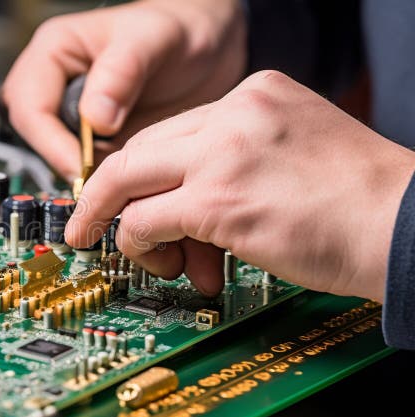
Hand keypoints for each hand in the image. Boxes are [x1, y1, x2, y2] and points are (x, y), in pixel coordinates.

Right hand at [1, 0, 246, 180]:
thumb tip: (95, 119)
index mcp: (53, 52)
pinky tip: (129, 180)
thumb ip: (122, 72)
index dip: (52, 144)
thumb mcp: (153, 40)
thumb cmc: (178, 30)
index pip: (31, 108)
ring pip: (58, 157)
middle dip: (65, 161)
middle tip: (99, 184)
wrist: (209, 48)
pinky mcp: (93, 139)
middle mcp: (54, 85)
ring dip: (85, 174)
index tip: (81, 168)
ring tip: (121, 182)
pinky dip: (103, 180)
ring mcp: (72, 115)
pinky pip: (86, 167)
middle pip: (35, 137)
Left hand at [65, 71, 414, 301]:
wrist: (405, 225)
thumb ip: (234, 163)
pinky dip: (138, 243)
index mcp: (255, 96)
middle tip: (92, 222)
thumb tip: (178, 205)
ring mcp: (224, 151)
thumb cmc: (358, 204)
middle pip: (140, 146)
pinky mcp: (218, 198)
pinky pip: (145, 219)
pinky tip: (158, 263)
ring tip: (130, 251)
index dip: (144, 169)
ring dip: (119, 221)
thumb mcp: (291, 156)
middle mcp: (235, 112)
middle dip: (109, 191)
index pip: (174, 130)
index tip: (125, 193)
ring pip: (128, 177)